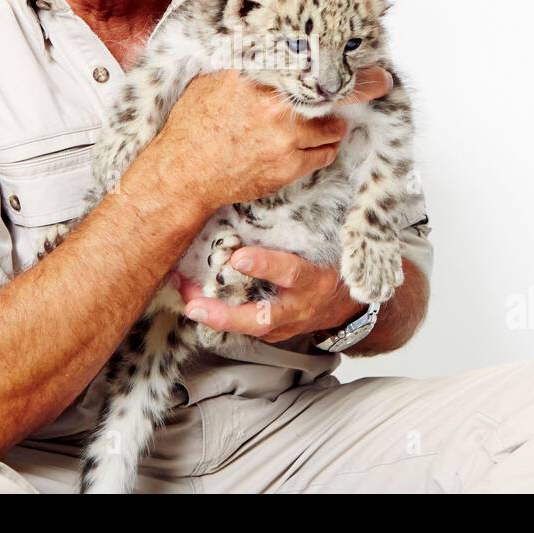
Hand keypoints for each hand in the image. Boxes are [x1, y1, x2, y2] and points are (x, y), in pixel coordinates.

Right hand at [148, 66, 392, 212]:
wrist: (183, 173)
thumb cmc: (193, 127)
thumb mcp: (213, 78)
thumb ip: (246, 60)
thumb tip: (267, 39)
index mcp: (255, 75)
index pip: (309, 57)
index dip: (342, 55)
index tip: (370, 53)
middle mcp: (273, 103)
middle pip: (333, 91)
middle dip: (362, 86)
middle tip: (382, 80)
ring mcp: (283, 136)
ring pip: (332, 127)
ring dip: (330, 125)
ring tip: (315, 124)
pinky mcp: (288, 166)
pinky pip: (323, 155)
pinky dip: (320, 150)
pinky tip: (302, 147)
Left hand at [176, 248, 365, 344]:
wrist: (345, 304)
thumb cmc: (329, 265)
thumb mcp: (322, 246)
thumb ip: (297, 232)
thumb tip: (263, 199)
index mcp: (313, 279)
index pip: (291, 272)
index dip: (265, 266)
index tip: (239, 257)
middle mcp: (298, 306)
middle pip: (261, 316)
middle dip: (227, 313)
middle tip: (196, 303)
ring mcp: (284, 325)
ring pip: (248, 328)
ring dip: (215, 316)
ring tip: (188, 303)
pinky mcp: (273, 333)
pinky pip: (244, 328)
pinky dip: (218, 315)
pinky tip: (194, 300)